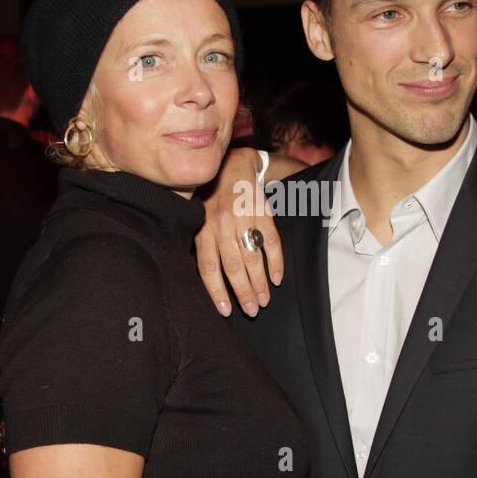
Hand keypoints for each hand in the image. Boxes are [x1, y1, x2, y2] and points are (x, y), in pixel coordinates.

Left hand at [195, 147, 283, 316]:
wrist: (233, 166)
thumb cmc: (212, 199)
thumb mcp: (199, 218)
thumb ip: (202, 244)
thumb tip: (206, 280)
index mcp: (203, 229)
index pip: (208, 266)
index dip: (217, 291)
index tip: (226, 311)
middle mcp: (222, 224)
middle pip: (233, 265)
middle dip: (243, 291)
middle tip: (252, 310)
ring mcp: (243, 217)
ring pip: (252, 256)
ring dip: (259, 282)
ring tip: (264, 300)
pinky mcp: (262, 211)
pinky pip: (271, 240)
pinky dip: (276, 261)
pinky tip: (277, 278)